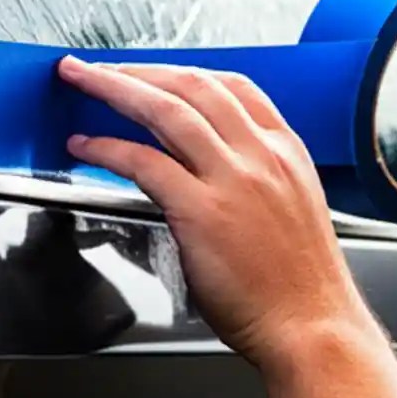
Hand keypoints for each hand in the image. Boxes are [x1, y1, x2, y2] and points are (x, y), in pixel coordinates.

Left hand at [56, 56, 378, 362]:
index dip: (182, 71)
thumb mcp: (290, 209)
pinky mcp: (202, 212)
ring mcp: (233, 180)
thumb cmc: (299, 286)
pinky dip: (107, 147)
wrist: (315, 330)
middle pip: (192, 85)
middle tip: (99, 67)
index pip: (233, 86)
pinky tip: (85, 147)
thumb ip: (254, 179)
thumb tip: (204, 168)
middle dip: (138, 68)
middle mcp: (261, 155)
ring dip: (113, 88)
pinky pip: (144, 161)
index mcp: (285, 151)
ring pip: (165, 109)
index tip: (150, 71)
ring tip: (81, 82)